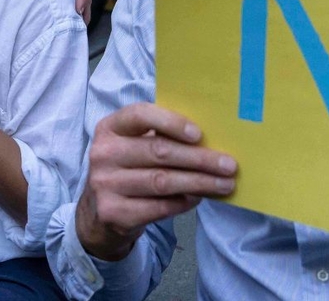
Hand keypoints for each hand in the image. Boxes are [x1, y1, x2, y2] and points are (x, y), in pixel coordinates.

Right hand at [74, 103, 236, 260]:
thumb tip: (209, 139)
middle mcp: (103, 154)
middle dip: (199, 159)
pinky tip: (199, 198)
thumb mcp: (132, 145)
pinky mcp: (114, 212)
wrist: (98, 213)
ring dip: (200, 183)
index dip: (171, 122)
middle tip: (229, 165)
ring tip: (225, 184)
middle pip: (158, 152)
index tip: (199, 134)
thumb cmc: (127, 170)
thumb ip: (158, 137)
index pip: (139, 115)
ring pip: (162, 181)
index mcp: (109, 128)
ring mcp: (105, 184)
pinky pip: (159, 207)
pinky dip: (184, 202)